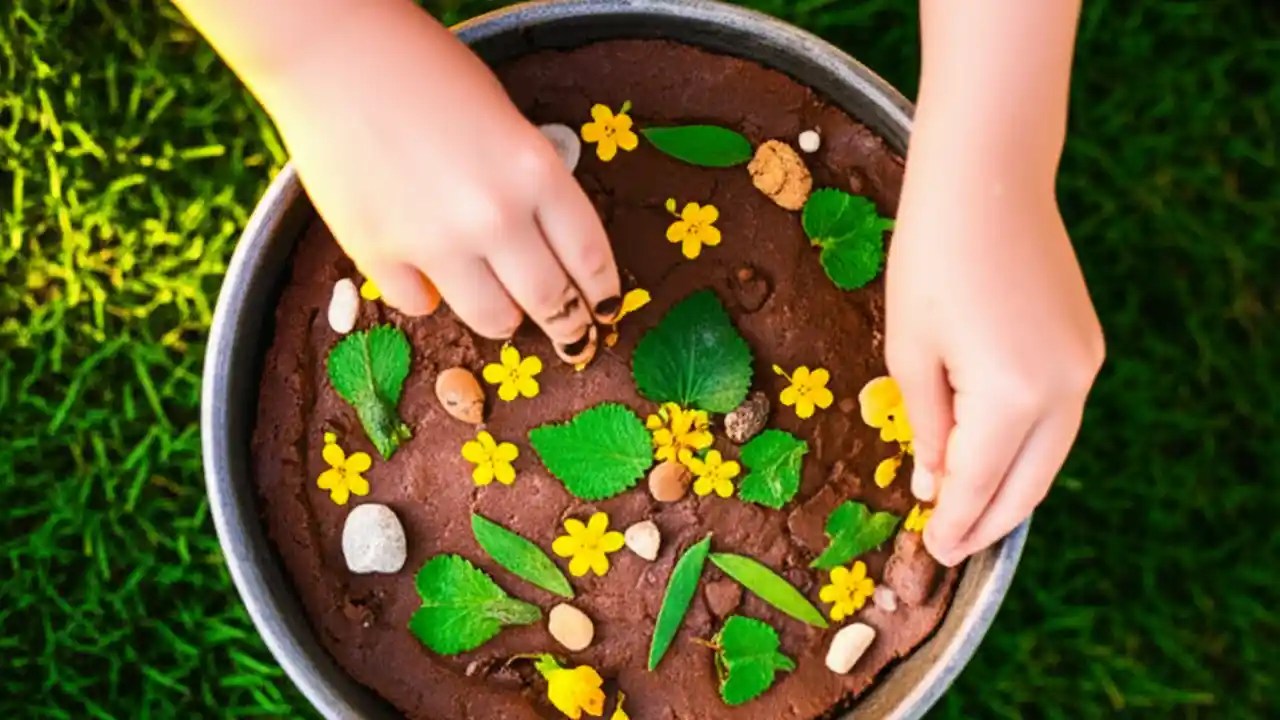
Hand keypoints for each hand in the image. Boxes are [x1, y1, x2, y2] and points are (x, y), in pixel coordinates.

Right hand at [261, 1, 619, 363]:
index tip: (606, 313)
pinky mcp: (378, 255)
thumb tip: (542, 248)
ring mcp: (434, 242)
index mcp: (535, 171)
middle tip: (571, 337)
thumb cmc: (425, 71)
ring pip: (493, 319)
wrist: (333, 52)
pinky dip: (427, 295)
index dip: (603, 295)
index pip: (590, 257)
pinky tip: (424, 274)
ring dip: (504, 320)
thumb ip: (530, 185)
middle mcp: (494, 216)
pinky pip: (420, 305)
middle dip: (567, 326)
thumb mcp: (506, 121)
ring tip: (501, 312)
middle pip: (550, 300)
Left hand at [886, 182, 1103, 566]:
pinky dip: (1028, 449)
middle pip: (1026, 484)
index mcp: (1010, 393)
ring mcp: (1083, 367)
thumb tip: (937, 485)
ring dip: (1011, 491)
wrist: (989, 180)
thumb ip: (929, 425)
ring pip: (1050, 456)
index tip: (932, 552)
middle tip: (950, 548)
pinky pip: (1058, 419)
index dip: (953, 522)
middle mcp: (1062, 389)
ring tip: (971, 515)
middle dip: (987, 522)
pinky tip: (996, 458)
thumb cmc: (930, 258)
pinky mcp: (1088, 347)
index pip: (977, 483)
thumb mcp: (910, 349)